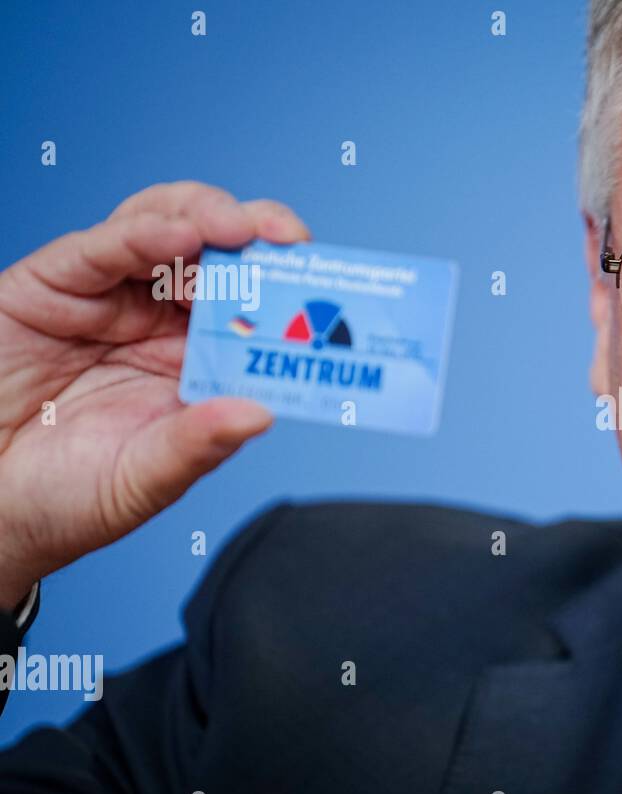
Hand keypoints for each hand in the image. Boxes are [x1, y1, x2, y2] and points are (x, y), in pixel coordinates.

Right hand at [0, 181, 310, 605]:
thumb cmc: (68, 497)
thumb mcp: (145, 479)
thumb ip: (198, 446)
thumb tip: (262, 416)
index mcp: (193, 360)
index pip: (250, 304)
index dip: (286, 285)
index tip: (325, 280)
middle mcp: (154, 319)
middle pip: (214, 252)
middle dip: (256, 238)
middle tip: (289, 241)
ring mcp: (104, 297)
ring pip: (161, 229)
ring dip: (204, 220)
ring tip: (237, 230)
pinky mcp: (47, 287)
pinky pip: (96, 249)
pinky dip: (139, 234)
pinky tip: (174, 237)